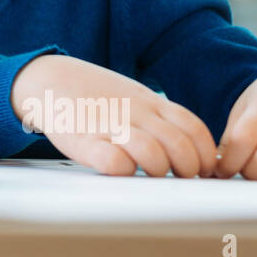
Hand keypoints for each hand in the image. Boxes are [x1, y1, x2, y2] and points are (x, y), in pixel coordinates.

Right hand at [11, 54, 218, 177]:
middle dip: (188, 169)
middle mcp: (135, 113)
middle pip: (179, 146)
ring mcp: (110, 126)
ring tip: (152, 175)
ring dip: (159, 171)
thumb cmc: (96, 95)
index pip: (194, 129)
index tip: (203, 169)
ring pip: (152, 155)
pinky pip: (113, 161)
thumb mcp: (136, 96)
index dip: (206, 154)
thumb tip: (193, 146)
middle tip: (181, 177)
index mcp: (151, 102)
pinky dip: (125, 171)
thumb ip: (162, 117)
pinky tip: (122, 170)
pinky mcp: (85, 141)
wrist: (49, 80)